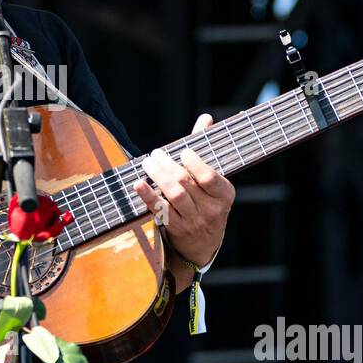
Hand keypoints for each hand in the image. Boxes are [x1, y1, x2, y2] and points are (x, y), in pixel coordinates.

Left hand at [132, 113, 233, 285]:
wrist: (204, 244)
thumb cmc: (208, 202)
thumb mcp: (214, 180)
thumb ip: (207, 148)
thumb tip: (206, 118)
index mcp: (224, 194)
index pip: (209, 177)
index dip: (194, 162)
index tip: (183, 151)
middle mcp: (211, 209)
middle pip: (186, 183)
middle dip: (167, 165)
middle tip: (156, 154)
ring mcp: (193, 220)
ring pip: (173, 195)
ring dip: (157, 176)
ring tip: (147, 163)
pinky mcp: (176, 228)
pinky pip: (160, 210)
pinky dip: (148, 196)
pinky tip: (138, 183)